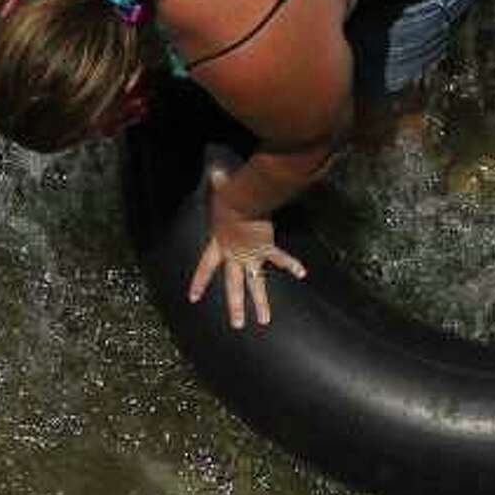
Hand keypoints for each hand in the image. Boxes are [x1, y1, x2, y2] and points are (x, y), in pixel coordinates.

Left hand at [186, 157, 306, 328]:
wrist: (242, 200)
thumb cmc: (228, 196)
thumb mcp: (220, 192)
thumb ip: (217, 182)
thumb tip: (215, 168)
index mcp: (218, 246)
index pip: (205, 268)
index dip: (199, 282)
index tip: (193, 298)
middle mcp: (233, 256)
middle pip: (233, 286)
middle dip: (235, 306)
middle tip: (237, 325)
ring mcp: (250, 255)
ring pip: (256, 284)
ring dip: (261, 303)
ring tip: (265, 321)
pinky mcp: (265, 249)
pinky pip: (279, 259)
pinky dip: (291, 265)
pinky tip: (301, 273)